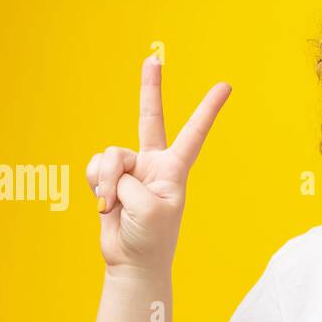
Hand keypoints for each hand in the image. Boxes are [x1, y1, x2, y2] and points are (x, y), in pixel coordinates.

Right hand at [87, 56, 230, 275]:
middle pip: (150, 119)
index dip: (208, 109)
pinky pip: (95, 168)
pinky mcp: (110, 180)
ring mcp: (130, 171)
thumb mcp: (148, 209)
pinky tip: (104, 205)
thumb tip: (111, 172)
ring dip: (107, 181)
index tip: (225, 86)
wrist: (132, 262)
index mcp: (174, 170)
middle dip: (150, 88)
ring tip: (114, 206)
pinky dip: (96, 185)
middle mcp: (153, 164)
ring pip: (110, 155)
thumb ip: (129, 180)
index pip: (194, 134)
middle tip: (153, 58)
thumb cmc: (151, 239)